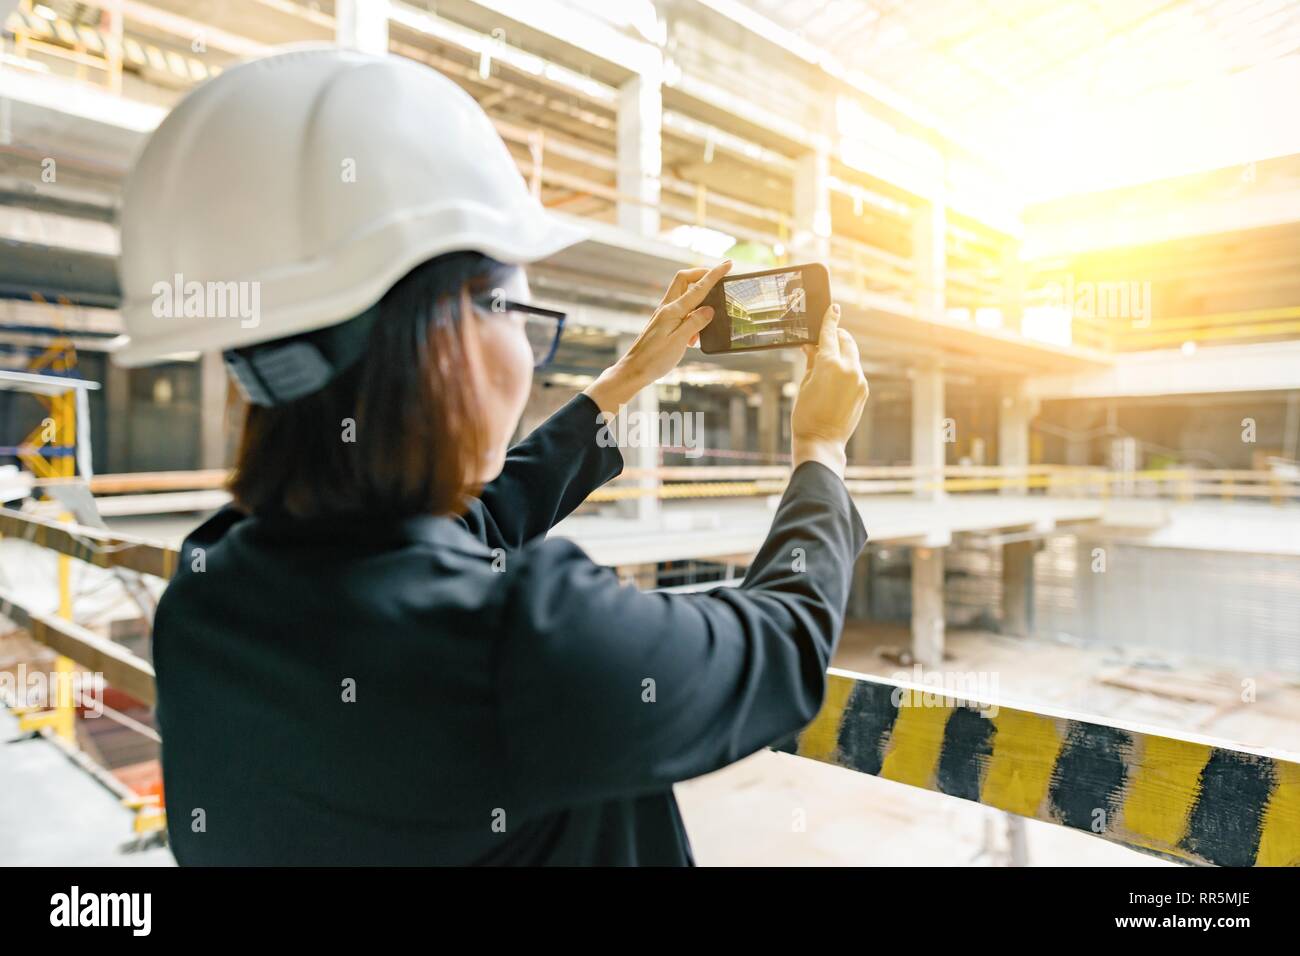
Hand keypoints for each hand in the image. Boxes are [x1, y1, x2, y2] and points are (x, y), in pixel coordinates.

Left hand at [583, 260, 731, 414]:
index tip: (728, 264)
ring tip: (710, 314)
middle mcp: (667, 309)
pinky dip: (692, 314)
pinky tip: (695, 335)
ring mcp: (664, 315)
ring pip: (683, 294)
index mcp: (672, 311)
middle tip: (717, 278)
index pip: (698, 288)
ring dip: (698, 296)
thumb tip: (709, 309)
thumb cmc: (654, 360)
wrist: (634, 371)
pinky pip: (681, 310)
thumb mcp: (679, 342)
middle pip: (684, 279)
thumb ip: (695, 323)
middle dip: (701, 274)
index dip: (714, 275)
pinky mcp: (663, 323)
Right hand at [790, 304, 868, 478]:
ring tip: (825, 365)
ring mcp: (859, 381)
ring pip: (852, 357)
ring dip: (841, 354)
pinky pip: (855, 372)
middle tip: (825, 339)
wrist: (822, 442)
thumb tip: (812, 346)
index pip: (830, 334)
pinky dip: (846, 369)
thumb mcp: (804, 385)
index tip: (833, 308)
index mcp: (829, 365)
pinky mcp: (864, 391)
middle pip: (846, 341)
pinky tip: (834, 381)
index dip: (830, 319)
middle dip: (837, 336)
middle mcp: (849, 369)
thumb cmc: (806, 415)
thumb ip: (812, 362)